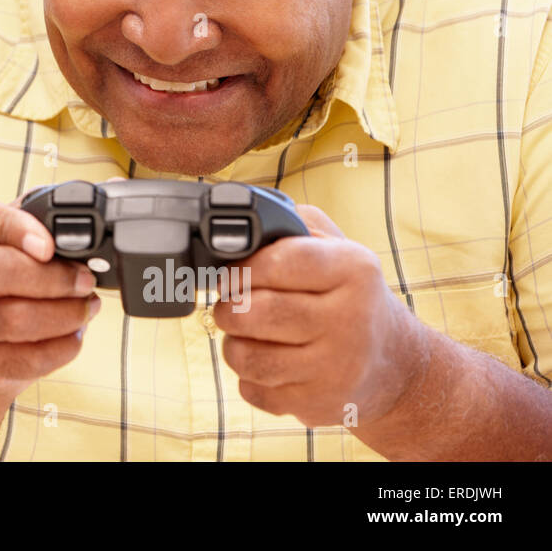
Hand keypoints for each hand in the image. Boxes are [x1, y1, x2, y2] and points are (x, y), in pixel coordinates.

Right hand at [0, 193, 99, 404]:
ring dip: (61, 315)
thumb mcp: (15, 232)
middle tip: (86, 280)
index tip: (50, 244)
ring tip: (88, 307)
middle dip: (50, 279)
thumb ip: (53, 211)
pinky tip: (73, 334)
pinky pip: (18, 359)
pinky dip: (57, 349)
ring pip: (8, 320)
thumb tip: (117, 189)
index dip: (12, 228)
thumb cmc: (1, 268)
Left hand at [213, 204, 428, 427]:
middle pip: (254, 313)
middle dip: (228, 307)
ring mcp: (336, 369)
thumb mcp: (334, 245)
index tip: (231, 273)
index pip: (282, 260)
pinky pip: (254, 391)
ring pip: (247, 357)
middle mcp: (351, 321)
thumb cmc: (348, 294)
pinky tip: (271, 363)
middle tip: (232, 304)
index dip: (244, 266)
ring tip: (247, 333)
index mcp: (355, 270)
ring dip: (234, 344)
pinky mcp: (319, 406)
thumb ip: (289, 222)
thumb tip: (237, 217)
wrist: (395, 363)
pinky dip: (250, 377)